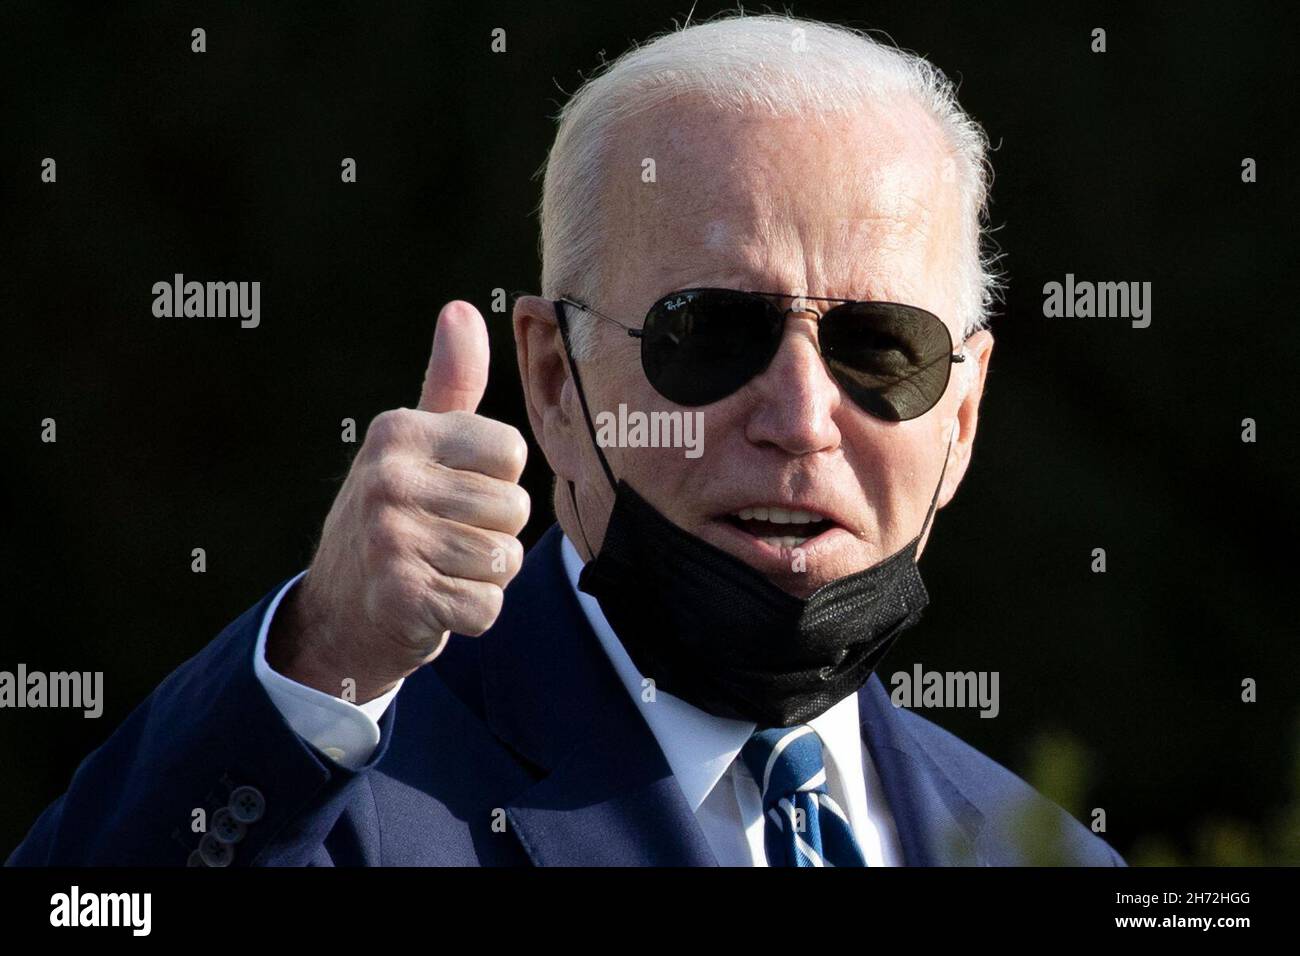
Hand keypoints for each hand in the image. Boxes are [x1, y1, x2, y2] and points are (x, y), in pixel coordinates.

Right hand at [267, 301, 529, 701]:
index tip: (453, 494)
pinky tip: (434, 605)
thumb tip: (463, 309)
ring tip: (439, 571)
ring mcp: (391, 538)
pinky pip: (488, 607)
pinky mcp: (401, 596)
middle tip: (443, 542)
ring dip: (484, 578)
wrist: (339, 614)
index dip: (497, 482)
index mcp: (399, 432)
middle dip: (494, 536)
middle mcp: (389, 477)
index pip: (512, 452)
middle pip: (515, 509)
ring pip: (505, 561)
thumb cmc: (396, 519)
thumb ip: (450, 382)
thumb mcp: (415, 446)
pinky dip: (472, 616)